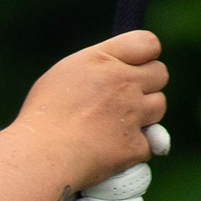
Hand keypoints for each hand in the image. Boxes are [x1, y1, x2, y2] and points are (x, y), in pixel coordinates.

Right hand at [12, 31, 168, 188]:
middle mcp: (124, 82)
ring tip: (113, 125)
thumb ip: (99, 66)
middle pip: (160, 74)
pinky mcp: (136, 145)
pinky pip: (148, 143)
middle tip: (123, 100)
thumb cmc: (43, 117)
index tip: (133, 68)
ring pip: (158, 107)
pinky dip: (133, 149)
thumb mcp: (64, 74)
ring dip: (144, 115)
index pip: (148, 43)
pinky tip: (110, 151)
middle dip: (147, 85)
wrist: (40, 157)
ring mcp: (133, 114)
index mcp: (103, 60)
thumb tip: (122, 69)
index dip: (144, 56)